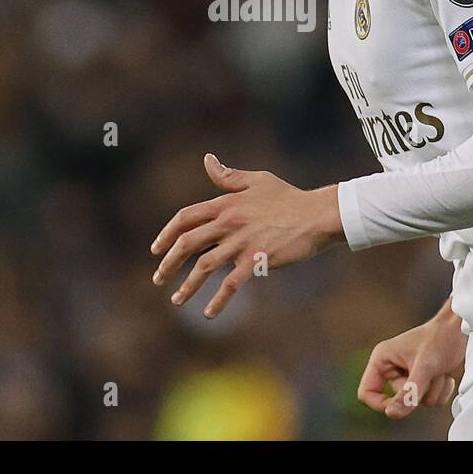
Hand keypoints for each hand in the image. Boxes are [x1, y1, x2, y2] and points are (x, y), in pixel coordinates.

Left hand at [151, 153, 344, 317]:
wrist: (316, 215)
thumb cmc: (287, 197)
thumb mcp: (256, 179)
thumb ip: (228, 175)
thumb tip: (207, 160)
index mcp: (225, 203)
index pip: (185, 218)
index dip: (167, 234)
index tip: (156, 250)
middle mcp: (228, 222)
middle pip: (188, 243)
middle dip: (169, 264)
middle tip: (158, 279)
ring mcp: (242, 243)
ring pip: (204, 266)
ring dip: (187, 286)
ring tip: (176, 301)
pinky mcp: (257, 260)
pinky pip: (231, 284)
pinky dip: (218, 300)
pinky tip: (209, 313)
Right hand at [357, 310, 466, 419]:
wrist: (462, 330)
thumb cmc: (440, 339)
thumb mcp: (424, 367)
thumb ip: (408, 393)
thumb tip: (391, 414)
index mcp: (383, 359)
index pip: (366, 392)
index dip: (379, 404)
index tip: (399, 406)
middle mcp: (393, 369)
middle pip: (396, 400)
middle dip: (417, 390)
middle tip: (429, 373)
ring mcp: (410, 376)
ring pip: (417, 403)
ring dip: (433, 390)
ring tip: (439, 369)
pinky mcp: (426, 382)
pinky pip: (432, 402)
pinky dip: (442, 391)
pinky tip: (446, 374)